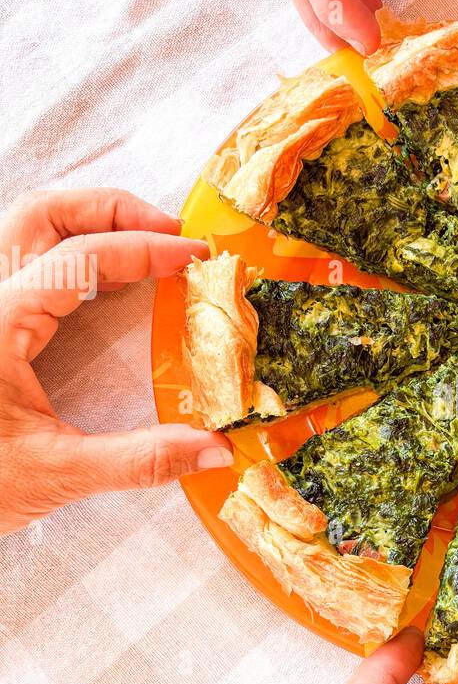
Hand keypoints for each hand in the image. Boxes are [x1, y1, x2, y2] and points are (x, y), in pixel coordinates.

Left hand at [0, 189, 233, 535]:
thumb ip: (137, 461)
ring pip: (24, 228)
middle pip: (43, 212)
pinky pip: (19, 263)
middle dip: (112, 209)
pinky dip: (65, 252)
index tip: (195, 256)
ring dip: (84, 222)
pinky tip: (100, 281)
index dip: (146, 247)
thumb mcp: (51, 474)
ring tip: (139, 243)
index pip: (83, 255)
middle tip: (168, 230)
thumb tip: (213, 450)